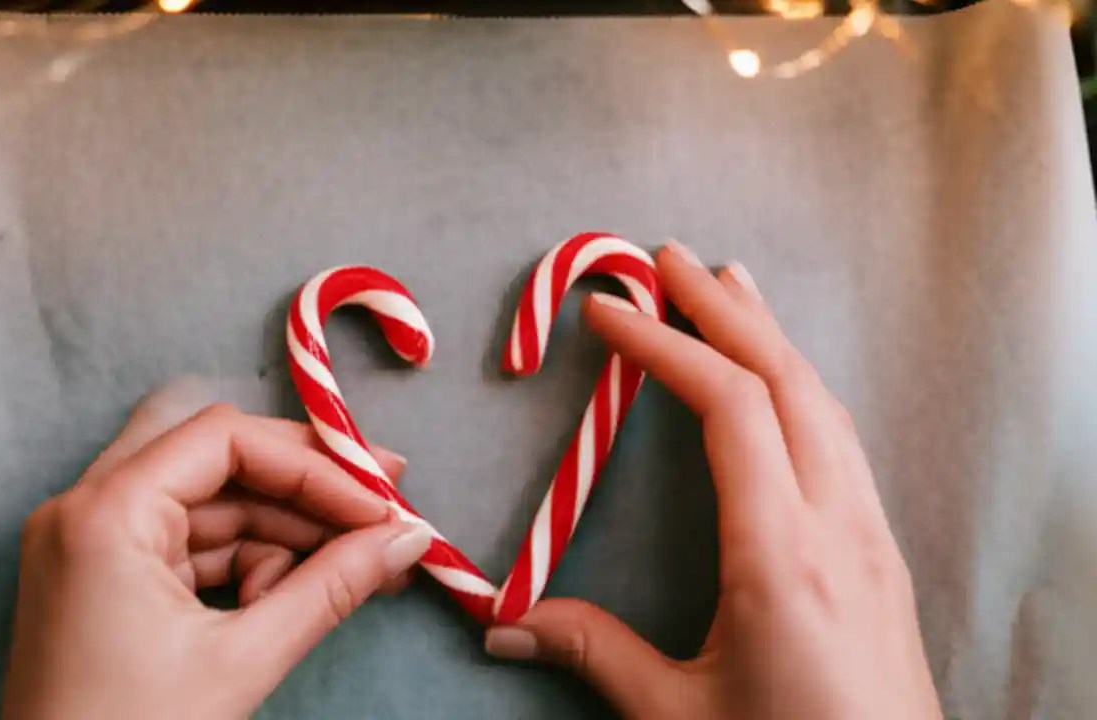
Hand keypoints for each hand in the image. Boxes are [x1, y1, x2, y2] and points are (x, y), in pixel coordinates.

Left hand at [3, 382, 431, 718]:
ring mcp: (91, 542)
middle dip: (305, 491)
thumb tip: (408, 538)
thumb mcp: (242, 660)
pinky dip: (245, 562)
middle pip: (217, 459)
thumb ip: (332, 587)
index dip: (311, 465)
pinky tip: (287, 597)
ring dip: (282, 534)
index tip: (379, 502)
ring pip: (210, 503)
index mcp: (105, 514)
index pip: (224, 438)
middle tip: (384, 514)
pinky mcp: (104, 576)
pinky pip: (190, 542)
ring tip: (346, 576)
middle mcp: (86, 509)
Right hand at [484, 243, 940, 718]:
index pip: (726, 408)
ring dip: (769, 336)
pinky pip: (841, 438)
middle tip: (666, 257)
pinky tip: (781, 383)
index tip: (608, 309)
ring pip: (823, 402)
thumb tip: (502, 622)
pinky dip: (800, 384)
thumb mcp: (680, 716)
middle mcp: (838, 526)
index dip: (665, 345)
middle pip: (785, 380)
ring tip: (730, 287)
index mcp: (781, 555)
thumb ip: (595, 655)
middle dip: (722, 309)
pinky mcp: (882, 553)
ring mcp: (871, 534)